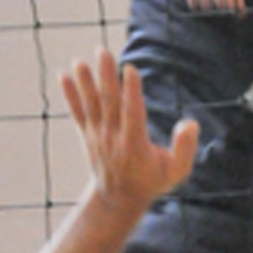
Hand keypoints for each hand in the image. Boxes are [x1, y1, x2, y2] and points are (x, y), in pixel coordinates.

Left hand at [61, 49, 199, 212]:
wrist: (118, 199)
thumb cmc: (151, 181)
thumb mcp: (176, 172)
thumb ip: (184, 149)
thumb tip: (190, 123)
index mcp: (135, 144)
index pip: (132, 113)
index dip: (131, 91)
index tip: (129, 69)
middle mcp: (113, 137)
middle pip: (109, 103)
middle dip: (106, 77)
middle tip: (103, 52)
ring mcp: (98, 135)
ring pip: (92, 105)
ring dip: (85, 82)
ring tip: (79, 61)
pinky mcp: (88, 135)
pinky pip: (78, 113)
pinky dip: (70, 95)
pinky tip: (63, 76)